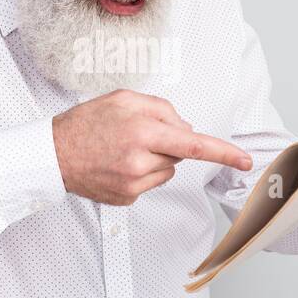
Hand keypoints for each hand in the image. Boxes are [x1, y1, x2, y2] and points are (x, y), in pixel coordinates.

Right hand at [52, 89, 252, 205]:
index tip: (245, 160)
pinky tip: (117, 165)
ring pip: (167, 170)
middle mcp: (140, 161)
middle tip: (137, 134)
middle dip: (168, 142)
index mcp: (142, 132)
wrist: (51, 155)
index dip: (223, 152)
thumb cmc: (85, 123)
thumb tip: (187, 129)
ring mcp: (133, 184)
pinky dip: (141, 173)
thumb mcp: (124, 99)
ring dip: (156, 159)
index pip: (194, 144)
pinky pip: (150, 184)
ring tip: (123, 150)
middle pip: (179, 154)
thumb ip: (161, 109)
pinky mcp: (126, 199)